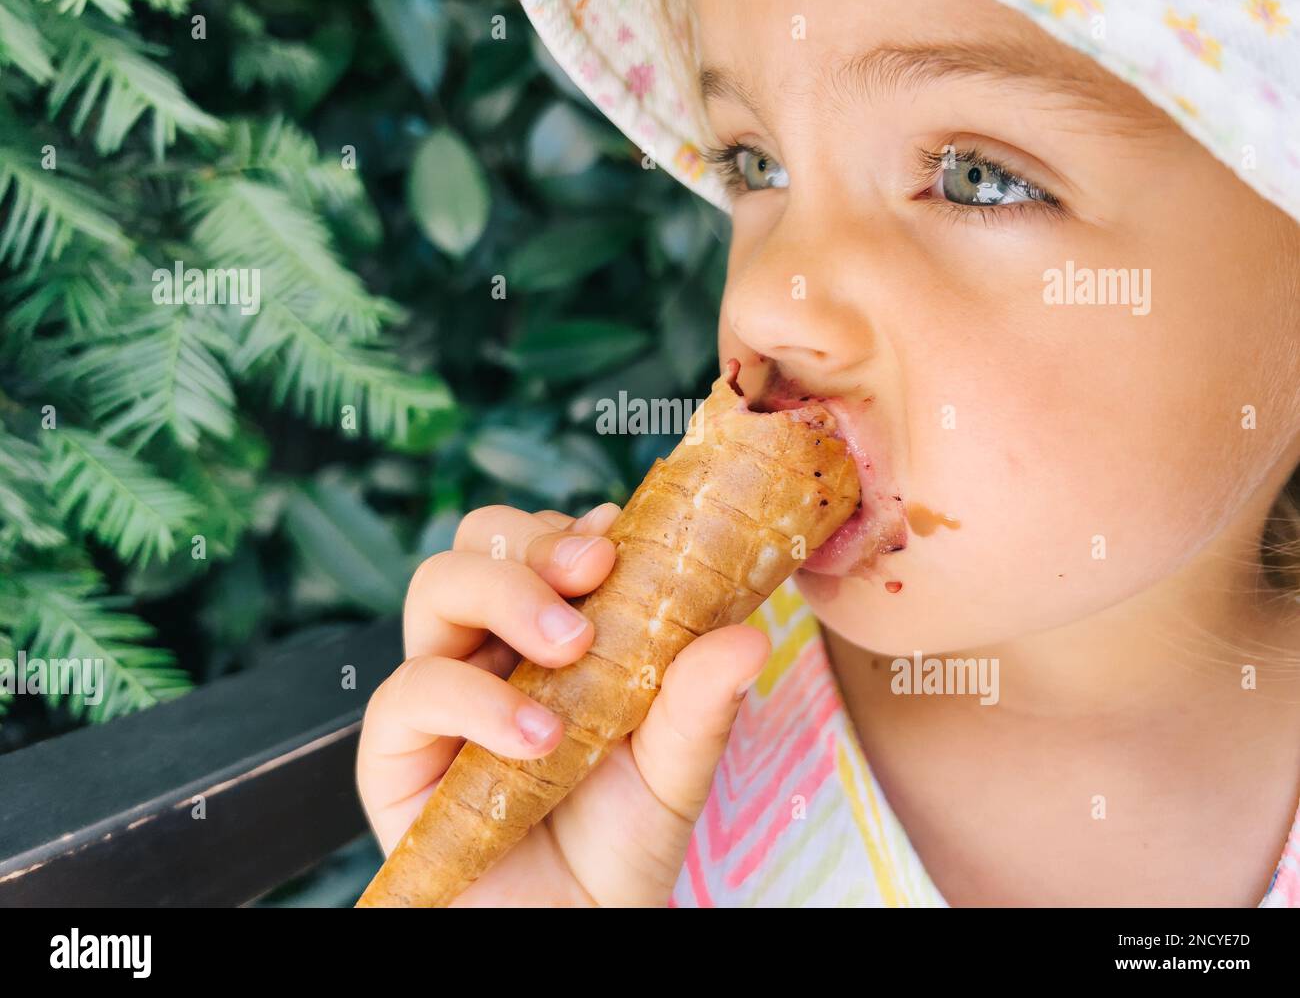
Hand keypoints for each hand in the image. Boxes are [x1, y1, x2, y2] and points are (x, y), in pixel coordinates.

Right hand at [356, 501, 770, 905]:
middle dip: (536, 539)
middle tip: (596, 569)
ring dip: (508, 596)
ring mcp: (441, 690)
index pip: (546, 541)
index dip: (574, 526)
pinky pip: (411, 688)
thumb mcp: (675, 766)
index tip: (621, 536)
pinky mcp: (396, 750)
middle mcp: (490, 646)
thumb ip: (700, 700)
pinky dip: (477, 699)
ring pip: (437, 585)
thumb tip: (748, 634)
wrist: (574, 931)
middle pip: (480, 539)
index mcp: (552, 629)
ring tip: (573, 651)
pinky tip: (537, 736)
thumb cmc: (620, 842)